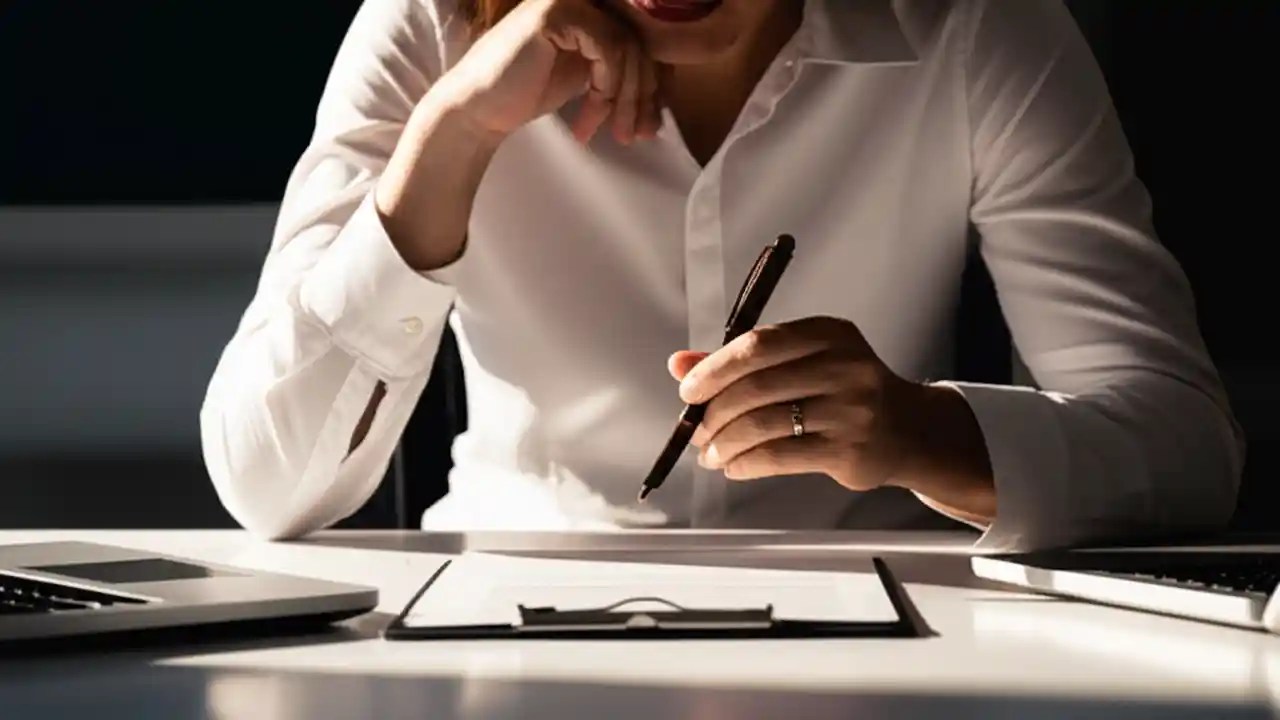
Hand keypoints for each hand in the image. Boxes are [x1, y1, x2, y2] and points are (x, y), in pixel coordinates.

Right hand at [437, 0, 661, 144]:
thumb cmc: (528, 92)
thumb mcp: (588, 76)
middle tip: (641, 134)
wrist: (479, 108)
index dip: (655, 79)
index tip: (652, 121)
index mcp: (590, 6)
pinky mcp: (556, 12)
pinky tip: (591, 115)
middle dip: (645, 94)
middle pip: (640, 39)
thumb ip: (622, 69)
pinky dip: (607, 87)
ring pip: (628, 47)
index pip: (642, 35)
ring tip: (616, 134)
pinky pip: (608, 50)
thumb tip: (667, 88)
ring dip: (627, 98)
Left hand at [667, 316, 922, 490]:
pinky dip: (745, 463)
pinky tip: (734, 466)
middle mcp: (844, 366)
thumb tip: (679, 364)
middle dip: (714, 413)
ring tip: (711, 453)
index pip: (758, 345)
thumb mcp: (802, 362)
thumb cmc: (844, 391)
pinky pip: (779, 456)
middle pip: (755, 388)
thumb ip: (742, 361)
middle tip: (696, 429)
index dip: (714, 368)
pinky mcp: (849, 450)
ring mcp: (850, 409)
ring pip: (763, 425)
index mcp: (828, 334)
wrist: (908, 429)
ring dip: (724, 443)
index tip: (689, 390)